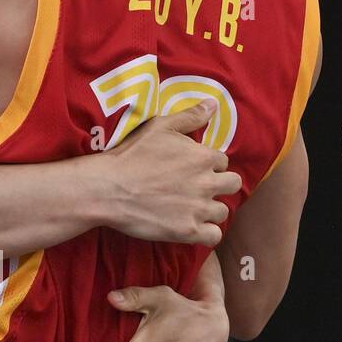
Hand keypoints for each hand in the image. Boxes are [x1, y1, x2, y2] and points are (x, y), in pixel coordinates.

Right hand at [100, 100, 241, 245]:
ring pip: (223, 212)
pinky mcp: (188, 231)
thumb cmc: (131, 155)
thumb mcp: (159, 127)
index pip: (222, 161)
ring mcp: (198, 209)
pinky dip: (207, 233)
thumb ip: (190, 117)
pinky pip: (214, 236)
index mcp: (203, 157)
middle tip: (198, 189)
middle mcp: (207, 183)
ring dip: (211, 210)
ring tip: (193, 210)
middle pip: (232, 185)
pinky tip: (194, 228)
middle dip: (219, 186)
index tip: (193, 170)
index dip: (209, 165)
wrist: (108, 189)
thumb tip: (214, 105)